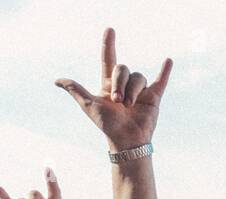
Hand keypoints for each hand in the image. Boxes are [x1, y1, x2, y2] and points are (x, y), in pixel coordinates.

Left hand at [57, 28, 171, 151]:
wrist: (127, 140)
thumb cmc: (107, 125)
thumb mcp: (89, 105)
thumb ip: (76, 90)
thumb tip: (57, 81)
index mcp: (109, 84)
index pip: (108, 59)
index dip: (108, 45)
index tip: (110, 30)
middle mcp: (125, 85)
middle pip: (123, 69)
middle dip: (120, 83)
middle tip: (118, 101)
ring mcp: (140, 91)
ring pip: (138, 77)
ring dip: (133, 91)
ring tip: (129, 105)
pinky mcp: (153, 98)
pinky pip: (160, 81)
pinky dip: (165, 71)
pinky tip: (168, 60)